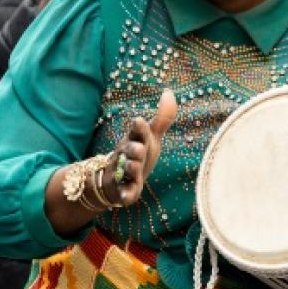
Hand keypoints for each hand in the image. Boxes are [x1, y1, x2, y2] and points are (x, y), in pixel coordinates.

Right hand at [98, 89, 176, 206]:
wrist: (118, 179)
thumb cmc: (139, 153)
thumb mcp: (151, 136)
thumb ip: (162, 117)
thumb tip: (169, 91)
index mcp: (136, 139)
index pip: (137, 131)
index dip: (138, 127)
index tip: (138, 120)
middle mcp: (128, 154)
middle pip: (130, 149)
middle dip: (134, 149)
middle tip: (139, 149)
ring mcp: (124, 172)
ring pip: (127, 168)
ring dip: (131, 167)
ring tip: (135, 167)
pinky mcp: (124, 190)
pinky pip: (124, 192)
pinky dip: (126, 194)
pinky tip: (127, 197)